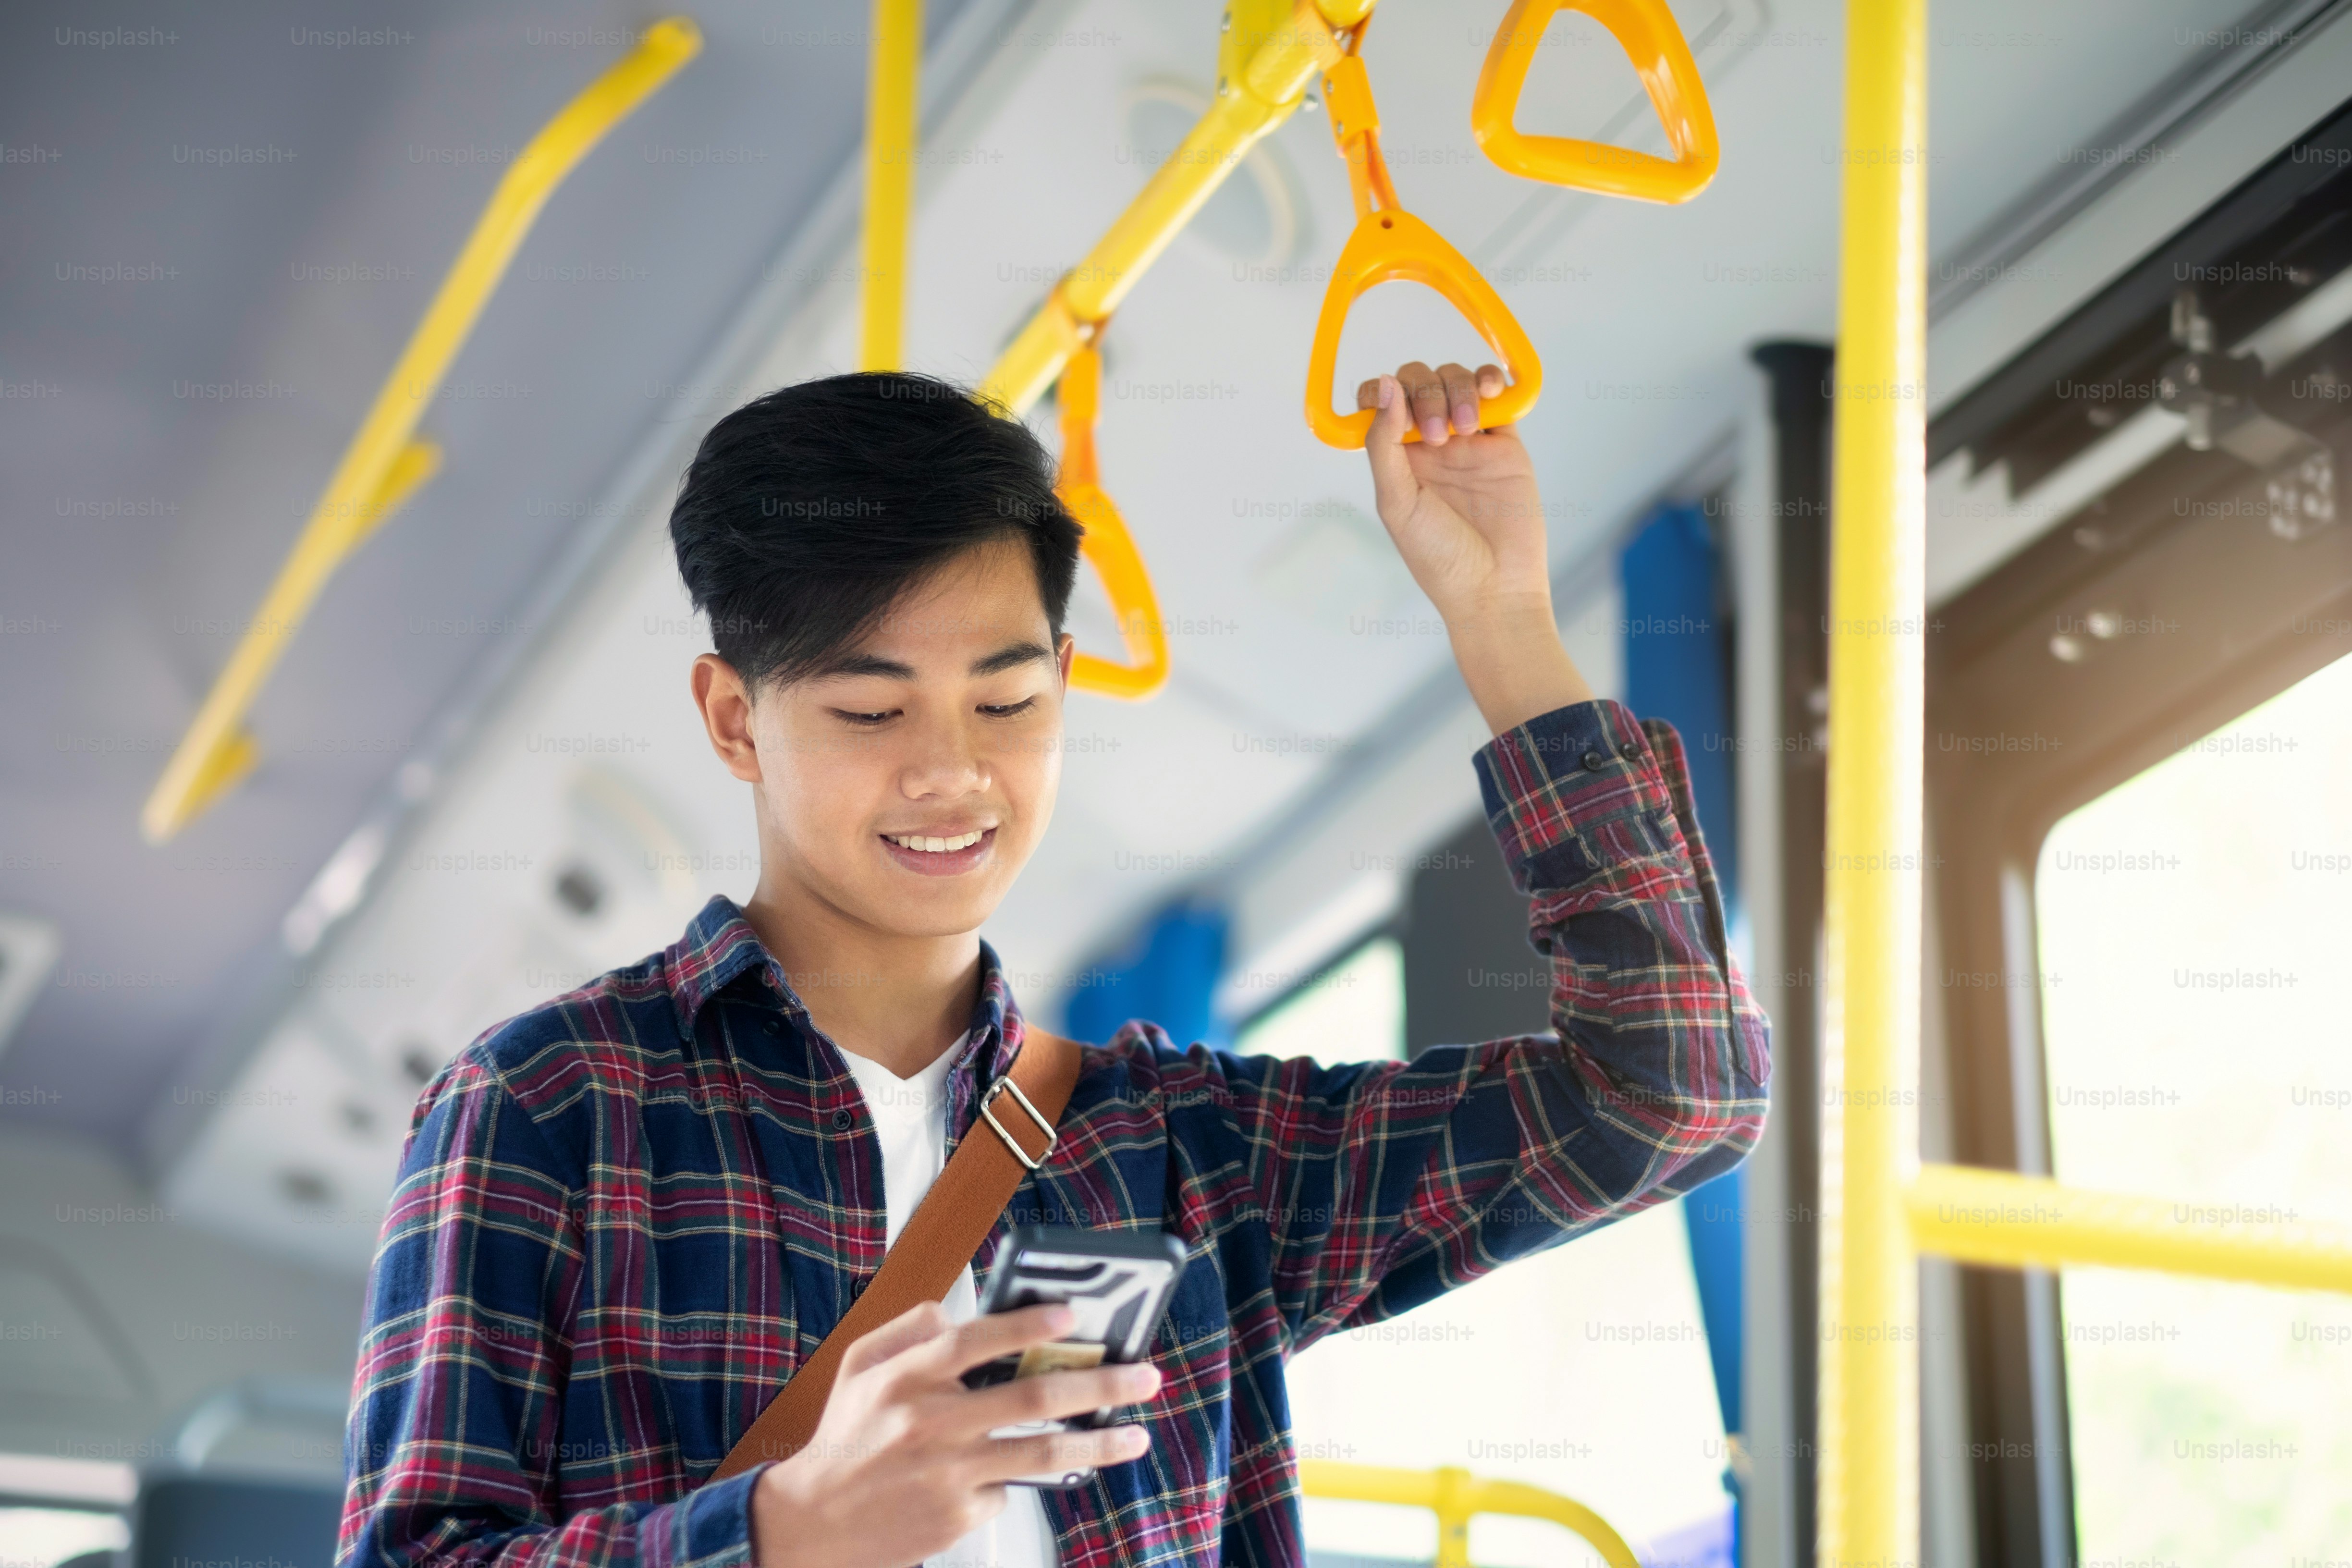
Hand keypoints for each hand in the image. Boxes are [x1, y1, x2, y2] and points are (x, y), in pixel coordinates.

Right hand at [750, 1302, 1159, 1567]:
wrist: (813, 1524)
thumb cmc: (846, 1437)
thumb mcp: (860, 1366)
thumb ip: (911, 1328)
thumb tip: (960, 1314)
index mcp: (906, 1378)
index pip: (976, 1339)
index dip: (1028, 1323)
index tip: (1072, 1315)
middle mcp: (933, 1423)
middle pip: (1034, 1397)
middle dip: (1101, 1385)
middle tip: (1144, 1376)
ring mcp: (950, 1474)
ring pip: (1044, 1453)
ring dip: (1100, 1443)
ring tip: (1136, 1435)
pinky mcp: (959, 1515)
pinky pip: (1008, 1488)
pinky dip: (1015, 1476)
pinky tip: (1007, 1471)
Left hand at [1355, 362, 1592, 733]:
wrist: (1496, 585)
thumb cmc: (1440, 558)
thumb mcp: (1396, 502)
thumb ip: (1383, 444)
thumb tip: (1384, 387)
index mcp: (1395, 460)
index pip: (1380, 403)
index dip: (1382, 392)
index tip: (1392, 406)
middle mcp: (1428, 447)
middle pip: (1419, 383)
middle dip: (1426, 394)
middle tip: (1435, 436)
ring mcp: (1468, 442)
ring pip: (1457, 381)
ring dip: (1458, 389)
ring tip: (1466, 427)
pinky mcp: (1504, 443)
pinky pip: (1497, 396)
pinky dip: (1492, 380)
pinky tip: (1491, 389)